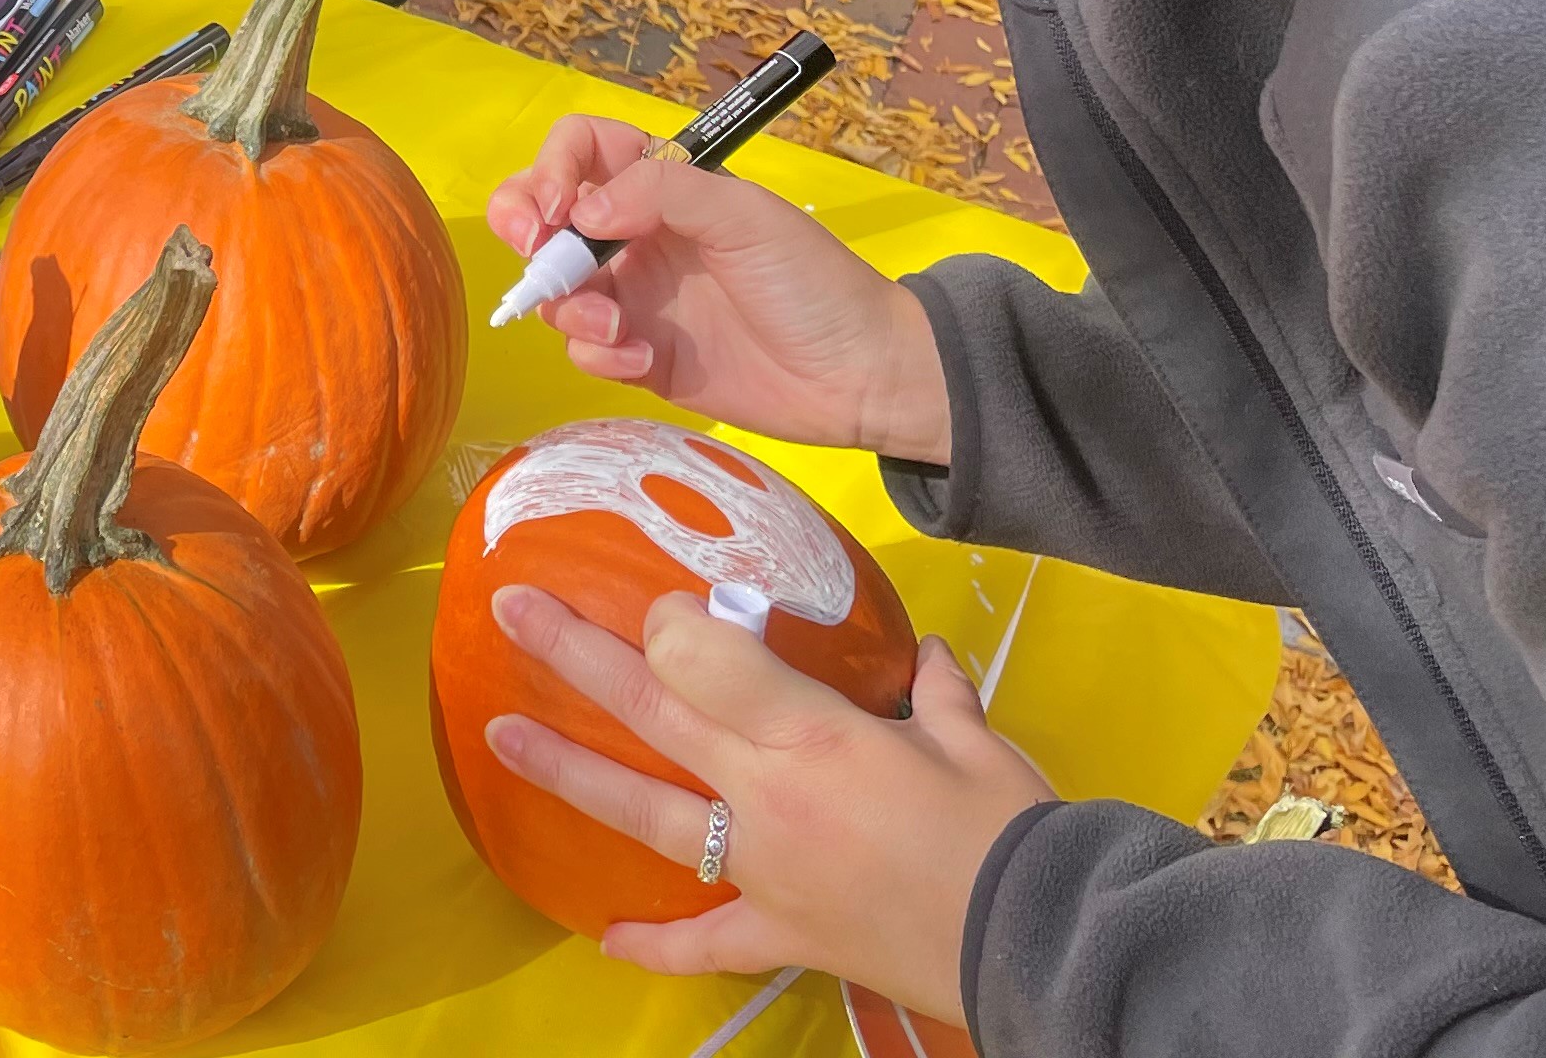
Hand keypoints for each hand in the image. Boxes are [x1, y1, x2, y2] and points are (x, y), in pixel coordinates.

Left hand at [484, 590, 1051, 1022]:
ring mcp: (765, 871)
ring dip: (570, 773)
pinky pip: (709, 940)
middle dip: (576, 653)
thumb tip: (924, 658)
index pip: (706, 656)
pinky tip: (606, 936)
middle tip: (512, 608)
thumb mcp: (974, 739)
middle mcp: (767, 796)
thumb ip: (936, 692)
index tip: (660, 603)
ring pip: (649, 815)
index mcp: (812, 733)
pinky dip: (656, 942)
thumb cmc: (1014, 828)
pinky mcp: (785, 934)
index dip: (671, 622)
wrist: (1044, 941)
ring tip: (501, 736)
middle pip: (655, 708)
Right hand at [486, 117, 950, 462]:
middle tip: (538, 257)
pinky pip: (584, 350)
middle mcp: (636, 235)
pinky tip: (645, 362)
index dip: (552, 168)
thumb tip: (580, 209)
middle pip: (543, 215)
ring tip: (617, 327)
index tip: (558, 209)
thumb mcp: (744, 215)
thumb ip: (661, 192)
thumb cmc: (812, 280)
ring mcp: (635, 298)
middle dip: (524, 231)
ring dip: (568, 304)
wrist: (860, 375)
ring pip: (555, 289)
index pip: (580, 149)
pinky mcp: (639, 358)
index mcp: (661, 185)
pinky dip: (599, 355)